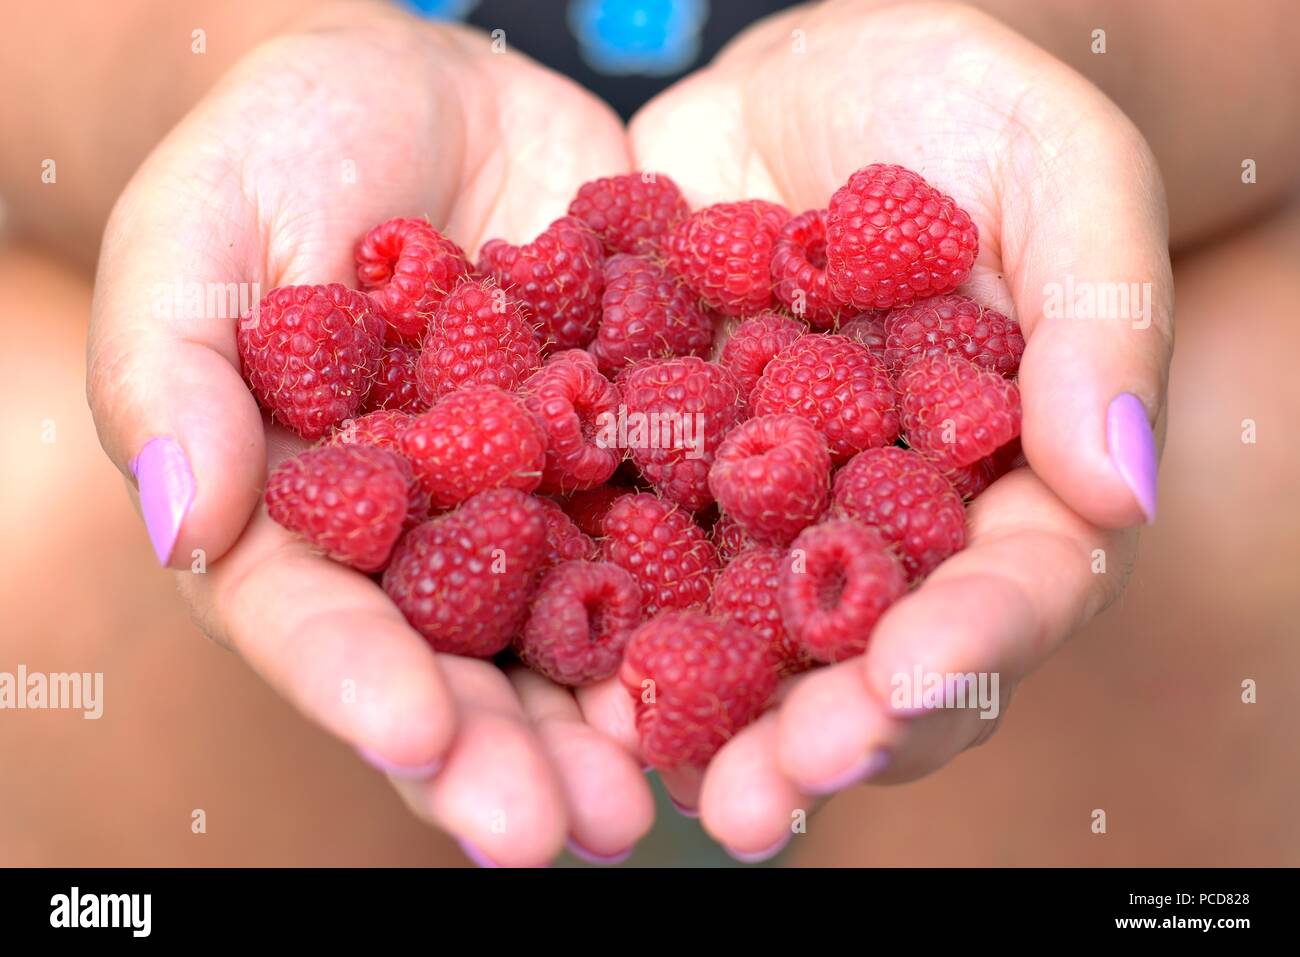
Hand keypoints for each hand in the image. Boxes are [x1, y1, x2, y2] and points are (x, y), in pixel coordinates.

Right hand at [86, 7, 653, 865]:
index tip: (416, 735)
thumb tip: (188, 522)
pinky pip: (674, 531)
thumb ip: (169, 369)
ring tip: (658, 800)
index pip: (317, 619)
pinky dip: (713, 598)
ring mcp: (541, 504)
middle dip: (507, 754)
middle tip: (564, 830)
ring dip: (617, 722)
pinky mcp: (635, 454)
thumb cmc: (289, 145)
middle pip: (459, 665)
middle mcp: (430, 538)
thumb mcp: (199, 227)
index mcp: (306, 512)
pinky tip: (760, 662)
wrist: (445, 88)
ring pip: (575, 634)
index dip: (360, 684)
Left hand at [622, 0, 1172, 857]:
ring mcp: (768, 521)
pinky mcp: (664, 488)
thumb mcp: (1052, 162)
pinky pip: (633, 576)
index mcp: (1007, 478)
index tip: (911, 678)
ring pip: (752, 654)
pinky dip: (603, 636)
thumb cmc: (946, 102)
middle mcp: (886, 527)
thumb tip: (1119, 484)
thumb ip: (1099, 312)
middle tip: (766, 795)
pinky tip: (563, 693)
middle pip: (874, 661)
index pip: (1012, 586)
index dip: (970, 642)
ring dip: (711, 732)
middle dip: (828, 733)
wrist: (787, 82)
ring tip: (671, 793)